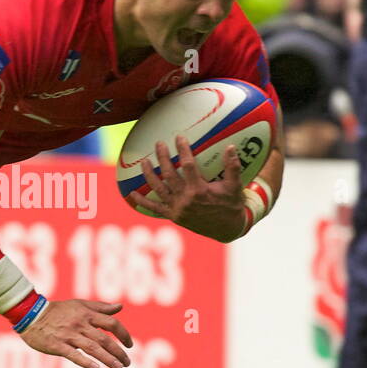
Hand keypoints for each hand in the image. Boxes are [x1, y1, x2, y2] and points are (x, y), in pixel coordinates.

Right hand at [19, 299, 132, 367]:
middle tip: (127, 362)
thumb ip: (100, 307)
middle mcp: (80, 324)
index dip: (123, 334)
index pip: (111, 324)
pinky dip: (85, 361)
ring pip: (92, 348)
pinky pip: (73, 355)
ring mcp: (69, 335)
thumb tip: (120, 307)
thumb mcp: (80, 304)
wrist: (31, 315)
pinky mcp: (57, 345)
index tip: (129, 345)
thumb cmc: (58, 310)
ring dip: (107, 359)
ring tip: (119, 367)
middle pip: (104, 339)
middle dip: (118, 352)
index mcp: (87, 314)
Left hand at [130, 136, 247, 242]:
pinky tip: (132, 194)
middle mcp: (185, 199)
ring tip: (144, 162)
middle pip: (169, 174)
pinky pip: (155, 209)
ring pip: (158, 189)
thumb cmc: (231, 205)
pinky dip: (143, 202)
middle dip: (162, 157)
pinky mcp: (173, 216)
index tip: (179, 138)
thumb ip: (232, 167)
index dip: (182, 150)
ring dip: (149, 175)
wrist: (226, 229)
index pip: (188, 166)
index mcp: (200, 190)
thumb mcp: (235, 186)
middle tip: (158, 144)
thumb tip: (231, 147)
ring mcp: (177, 209)